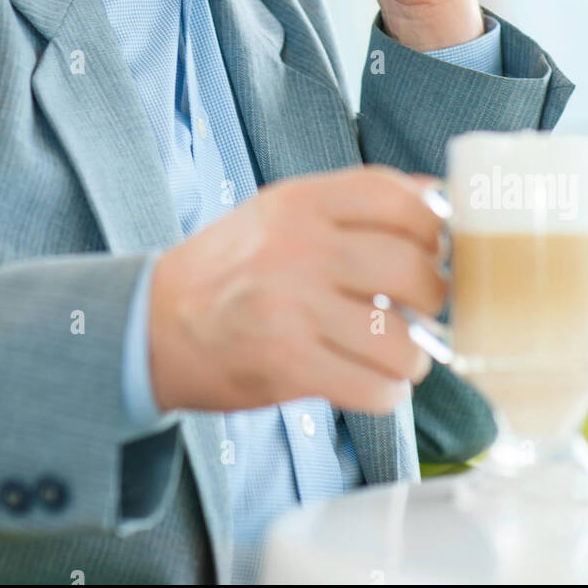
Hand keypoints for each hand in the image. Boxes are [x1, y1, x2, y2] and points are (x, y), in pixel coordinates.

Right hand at [149, 165, 447, 414]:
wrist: (154, 325)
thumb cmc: (229, 268)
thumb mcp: (279, 212)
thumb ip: (351, 203)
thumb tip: (432, 193)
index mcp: (300, 201)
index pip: (397, 196)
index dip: (433, 224)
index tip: (434, 246)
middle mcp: (299, 248)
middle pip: (411, 268)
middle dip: (433, 296)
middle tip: (423, 308)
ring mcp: (293, 307)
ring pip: (401, 340)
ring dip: (412, 357)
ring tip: (398, 355)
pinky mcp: (288, 364)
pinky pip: (373, 388)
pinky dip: (385, 393)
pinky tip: (370, 382)